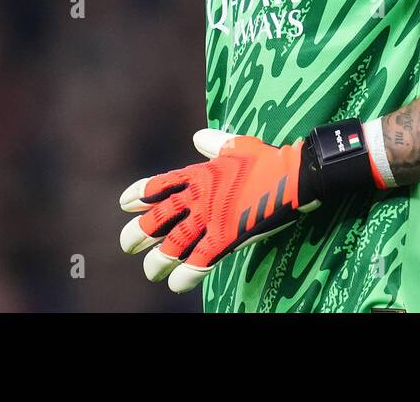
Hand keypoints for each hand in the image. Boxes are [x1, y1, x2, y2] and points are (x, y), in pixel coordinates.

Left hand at [119, 129, 319, 292]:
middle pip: (158, 218)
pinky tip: (176, 283)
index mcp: (198, 173)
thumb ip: (213, 143)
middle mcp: (199, 196)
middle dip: (139, 233)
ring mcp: (212, 217)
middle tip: (127, 246)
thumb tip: (198, 136)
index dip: (139, 195)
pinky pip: (200, 260)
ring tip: (151, 271)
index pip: (159, 185)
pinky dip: (186, 274)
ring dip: (159, 260)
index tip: (125, 204)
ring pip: (174, 243)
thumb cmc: (266, 158)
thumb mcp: (236, 145)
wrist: (294, 174)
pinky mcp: (228, 237)